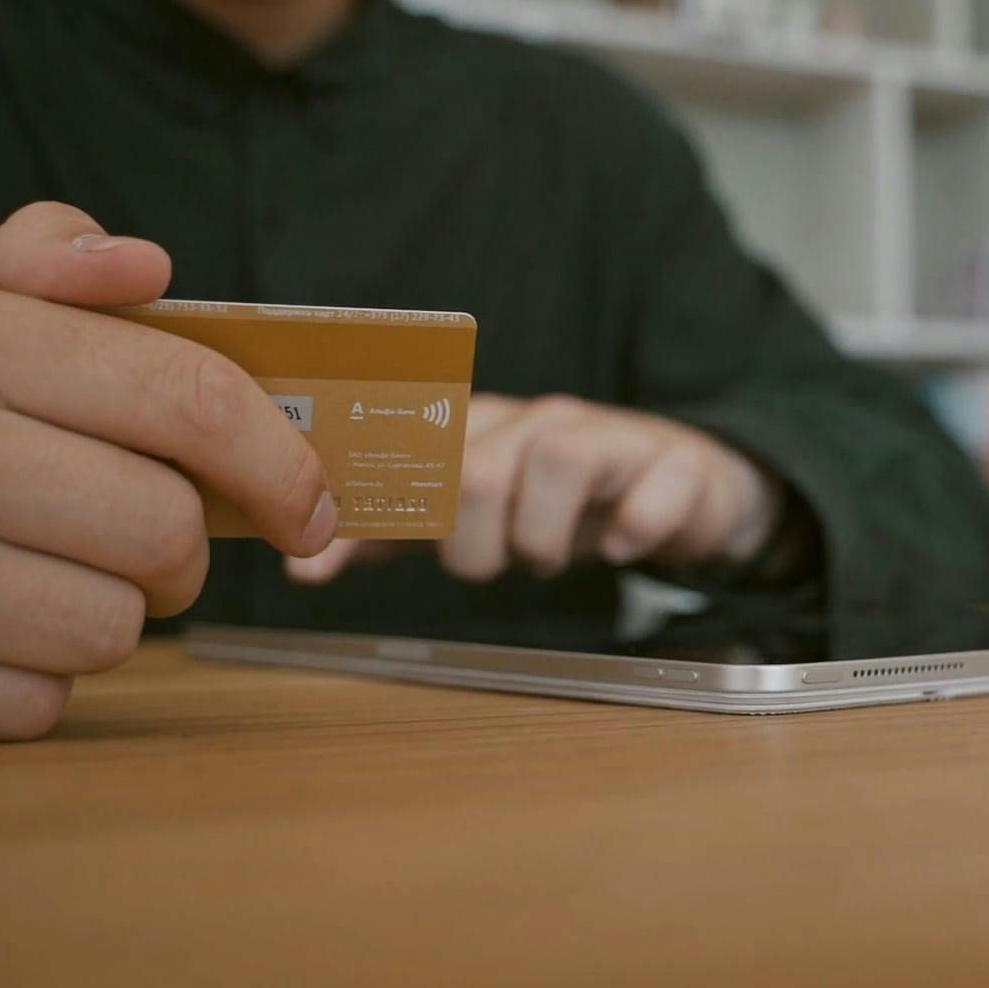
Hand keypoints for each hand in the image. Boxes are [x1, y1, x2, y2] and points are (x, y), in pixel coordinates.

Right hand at [0, 203, 336, 747]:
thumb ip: (47, 266)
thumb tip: (148, 265)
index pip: (188, 397)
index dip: (281, 463)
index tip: (310, 506)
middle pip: (165, 532)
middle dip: (179, 549)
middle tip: (138, 540)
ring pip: (109, 632)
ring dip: (103, 619)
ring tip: (36, 580)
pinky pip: (32, 708)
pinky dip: (24, 685)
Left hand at [286, 393, 787, 585]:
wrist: (684, 485)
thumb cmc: (566, 502)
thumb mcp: (476, 516)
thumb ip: (396, 533)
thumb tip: (304, 566)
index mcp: (485, 429)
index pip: (407, 451)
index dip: (369, 509)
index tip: (321, 562)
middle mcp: (543, 421)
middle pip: (479, 466)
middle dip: (473, 544)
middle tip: (495, 564)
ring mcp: (613, 438)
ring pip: (558, 460)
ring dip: (543, 539)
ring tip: (551, 560)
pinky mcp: (677, 465)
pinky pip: (654, 490)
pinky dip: (636, 526)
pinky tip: (622, 547)